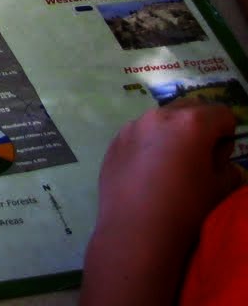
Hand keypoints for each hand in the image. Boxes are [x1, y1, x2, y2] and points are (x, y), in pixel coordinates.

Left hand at [94, 103, 240, 250]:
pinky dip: (149, 144)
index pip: (222, 113)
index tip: (220, 155)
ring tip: (171, 166)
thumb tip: (219, 157)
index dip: (227, 133)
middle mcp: (159, 116)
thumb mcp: (221, 188)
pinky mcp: (115, 141)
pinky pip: (139, 134)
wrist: (136, 231)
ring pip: (161, 121)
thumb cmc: (186, 208)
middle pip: (189, 110)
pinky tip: (148, 173)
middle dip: (199, 128)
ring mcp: (132, 126)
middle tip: (199, 159)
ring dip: (171, 134)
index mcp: (191, 123)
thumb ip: (227, 164)